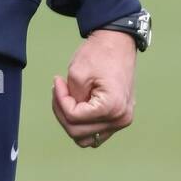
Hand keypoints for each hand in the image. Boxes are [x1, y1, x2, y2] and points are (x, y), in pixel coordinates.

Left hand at [51, 30, 136, 147]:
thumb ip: (70, 100)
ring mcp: (122, 120)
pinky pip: (96, 131)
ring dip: (71, 120)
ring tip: (67, 97)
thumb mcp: (77, 74)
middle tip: (59, 89)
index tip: (58, 80)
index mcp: (112, 108)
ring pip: (86, 138)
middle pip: (78, 132)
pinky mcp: (119, 117)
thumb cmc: (99, 53)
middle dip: (62, 111)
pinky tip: (77, 102)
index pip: (73, 118)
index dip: (59, 100)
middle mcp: (120, 119)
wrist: (118, 42)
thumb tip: (68, 115)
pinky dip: (82, 121)